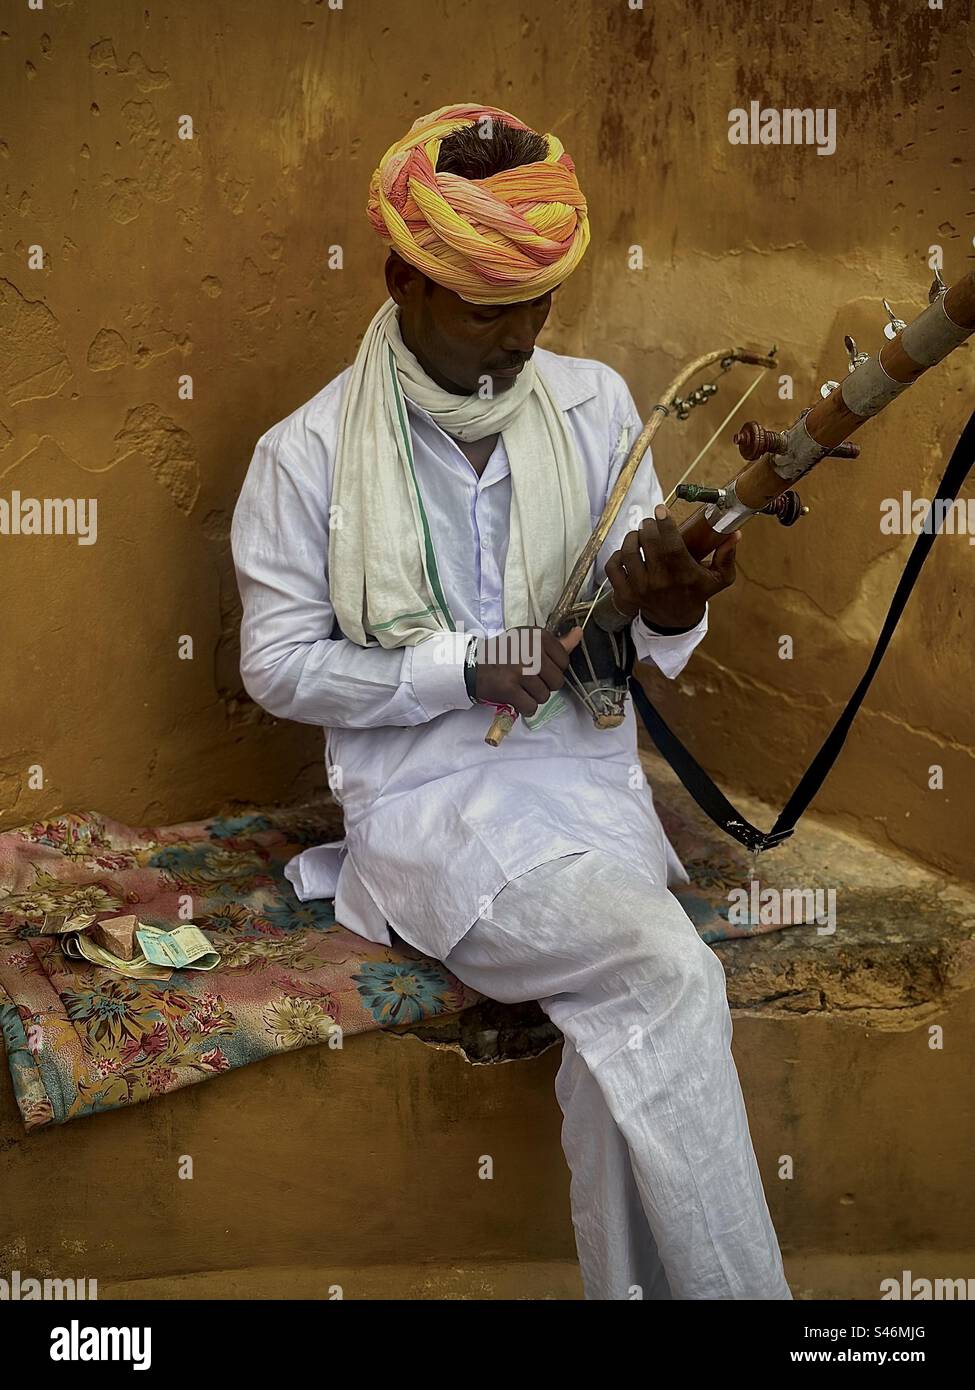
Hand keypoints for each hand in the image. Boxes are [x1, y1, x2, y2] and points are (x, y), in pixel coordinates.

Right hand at [475, 625, 582, 716]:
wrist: (473, 665)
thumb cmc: (505, 654)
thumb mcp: (530, 642)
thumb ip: (557, 642)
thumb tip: (579, 633)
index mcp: (538, 636)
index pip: (564, 661)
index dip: (553, 669)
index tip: (537, 666)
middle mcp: (531, 651)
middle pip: (557, 681)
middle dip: (544, 685)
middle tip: (527, 679)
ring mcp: (521, 671)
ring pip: (544, 696)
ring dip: (533, 696)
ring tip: (520, 687)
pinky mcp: (510, 689)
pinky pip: (531, 707)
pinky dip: (525, 707)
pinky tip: (516, 698)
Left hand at [605, 504, 740, 629]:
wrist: (676, 620)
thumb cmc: (696, 592)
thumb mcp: (718, 578)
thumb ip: (727, 557)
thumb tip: (735, 533)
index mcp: (682, 575)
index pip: (669, 544)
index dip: (664, 524)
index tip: (661, 510)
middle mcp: (658, 581)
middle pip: (646, 542)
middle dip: (647, 527)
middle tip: (651, 524)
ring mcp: (639, 588)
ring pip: (627, 552)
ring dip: (632, 538)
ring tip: (640, 536)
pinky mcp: (624, 594)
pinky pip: (612, 567)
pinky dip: (616, 555)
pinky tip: (627, 553)